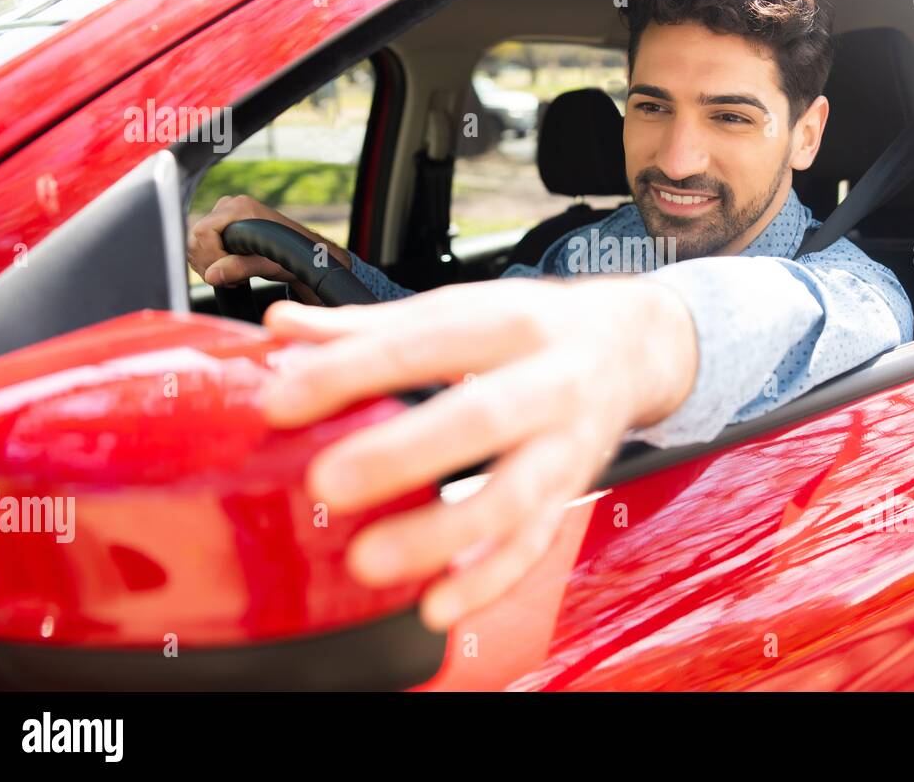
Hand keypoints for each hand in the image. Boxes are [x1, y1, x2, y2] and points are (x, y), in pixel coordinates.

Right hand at [187, 195, 352, 300]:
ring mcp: (223, 213)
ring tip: (233, 275)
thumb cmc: (290, 255)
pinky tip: (228, 269)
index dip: (210, 256)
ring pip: (195, 243)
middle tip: (231, 278)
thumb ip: (240, 268)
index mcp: (240, 208)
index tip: (226, 272)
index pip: (203, 231)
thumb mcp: (267, 265)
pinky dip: (210, 262)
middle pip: (196, 237)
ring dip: (209, 265)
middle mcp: (228, 205)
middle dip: (208, 263)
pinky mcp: (221, 224)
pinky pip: (201, 245)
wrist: (300, 253)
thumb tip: (212, 275)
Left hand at [258, 275, 697, 630]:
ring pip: (513, 495)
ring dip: (443, 534)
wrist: (630, 347)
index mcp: (507, 322)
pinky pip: (533, 544)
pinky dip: (488, 580)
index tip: (283, 401)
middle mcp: (547, 382)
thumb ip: (371, 326)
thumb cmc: (532, 328)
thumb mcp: (461, 309)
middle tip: (326, 484)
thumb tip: (285, 329)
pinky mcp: (570, 491)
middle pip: (480, 418)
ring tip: (370, 561)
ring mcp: (564, 444)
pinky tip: (438, 605)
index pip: (422, 343)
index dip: (351, 372)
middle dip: (403, 454)